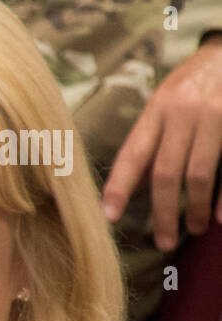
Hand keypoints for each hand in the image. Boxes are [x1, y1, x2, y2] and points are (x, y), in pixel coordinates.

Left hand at [102, 35, 221, 251]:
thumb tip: (133, 184)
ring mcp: (215, 116)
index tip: (109, 217)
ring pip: (199, 173)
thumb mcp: (168, 100)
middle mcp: (183, 112)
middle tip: (162, 241)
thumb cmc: (200, 78)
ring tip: (192, 229)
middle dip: (162, 212)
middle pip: (165, 172)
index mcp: (158, 108)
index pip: (132, 154)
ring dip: (194, 208)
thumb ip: (152, 139)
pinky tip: (220, 217)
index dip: (118, 188)